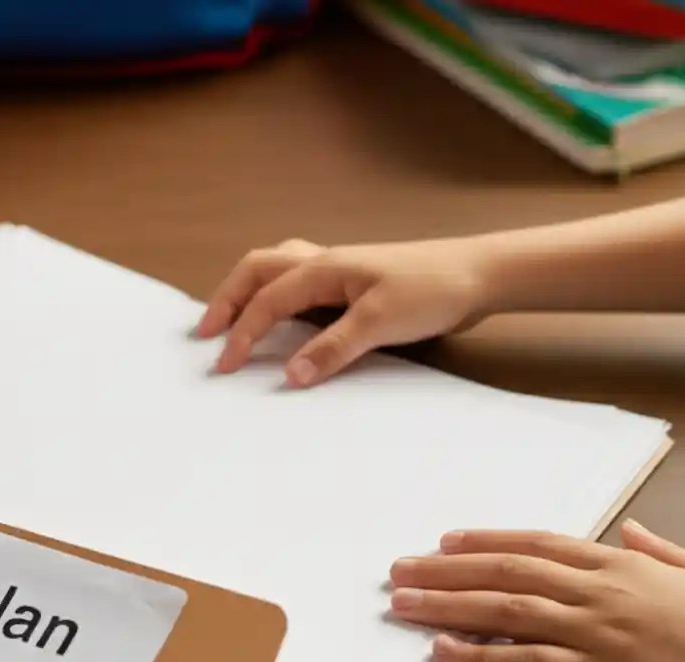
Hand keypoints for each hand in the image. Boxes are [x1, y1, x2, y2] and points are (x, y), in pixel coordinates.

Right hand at [195, 238, 490, 387]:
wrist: (479, 274)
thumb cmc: (432, 289)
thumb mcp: (380, 323)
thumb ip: (333, 348)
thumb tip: (291, 375)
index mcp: (324, 268)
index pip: (267, 300)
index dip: (242, 332)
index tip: (223, 365)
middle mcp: (324, 262)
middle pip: (258, 269)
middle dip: (227, 298)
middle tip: (205, 332)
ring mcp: (339, 270)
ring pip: (277, 268)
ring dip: (249, 289)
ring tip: (231, 316)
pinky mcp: (354, 283)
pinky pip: (300, 281)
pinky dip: (277, 293)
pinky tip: (284, 314)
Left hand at [389, 522, 684, 661]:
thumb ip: (661, 549)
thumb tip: (634, 530)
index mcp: (620, 564)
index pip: (535, 544)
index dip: (485, 540)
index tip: (445, 539)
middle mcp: (599, 591)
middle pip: (505, 572)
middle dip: (446, 568)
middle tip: (400, 568)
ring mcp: (596, 632)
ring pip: (504, 611)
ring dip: (446, 605)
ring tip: (402, 603)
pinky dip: (479, 655)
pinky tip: (443, 650)